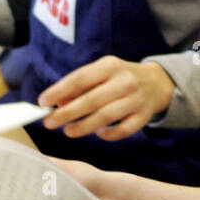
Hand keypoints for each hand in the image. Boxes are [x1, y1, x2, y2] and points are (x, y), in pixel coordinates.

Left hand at [38, 56, 174, 139]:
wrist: (156, 82)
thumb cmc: (119, 78)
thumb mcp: (101, 72)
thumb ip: (80, 85)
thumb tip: (56, 102)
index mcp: (110, 65)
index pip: (80, 78)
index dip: (59, 91)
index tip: (43, 102)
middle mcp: (124, 81)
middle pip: (91, 100)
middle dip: (67, 113)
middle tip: (50, 122)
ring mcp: (136, 99)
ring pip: (106, 117)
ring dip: (83, 126)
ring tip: (68, 131)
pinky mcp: (143, 116)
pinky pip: (123, 130)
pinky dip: (107, 134)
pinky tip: (97, 133)